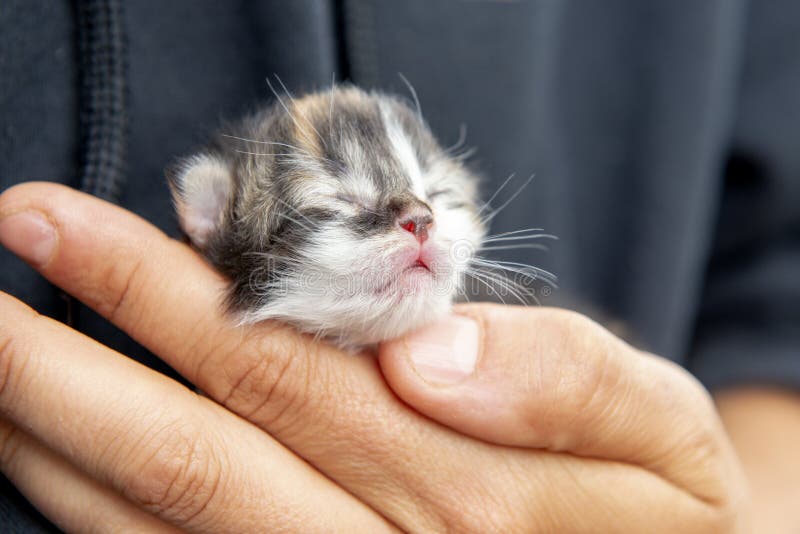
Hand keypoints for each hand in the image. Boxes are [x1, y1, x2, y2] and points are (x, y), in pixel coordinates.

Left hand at [0, 182, 748, 531]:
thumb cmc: (655, 506)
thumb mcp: (658, 428)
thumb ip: (562, 378)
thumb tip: (430, 344)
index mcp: (466, 497)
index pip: (286, 372)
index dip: (169, 297)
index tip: (76, 227)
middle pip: (193, 458)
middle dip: (70, 364)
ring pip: (164, 530)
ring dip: (59, 446)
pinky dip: (99, 526)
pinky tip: (51, 471)